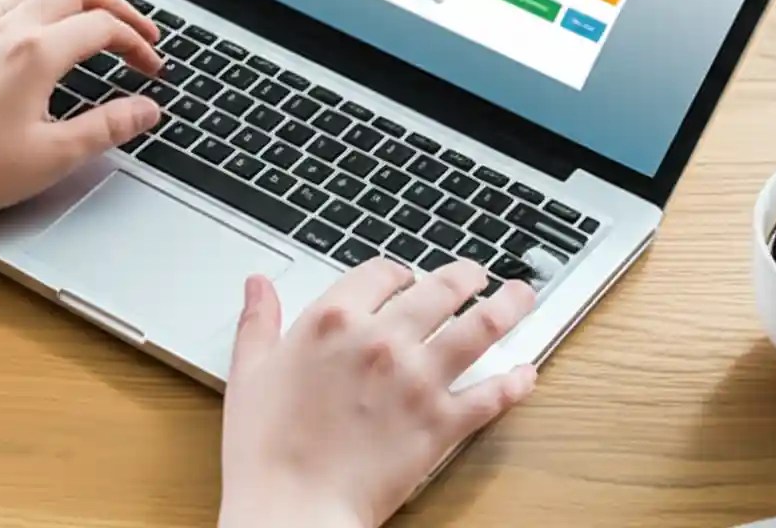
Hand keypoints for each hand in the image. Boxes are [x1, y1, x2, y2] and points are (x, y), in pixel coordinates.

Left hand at [0, 0, 162, 222]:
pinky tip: (22, 22)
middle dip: (116, 8)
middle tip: (141, 33)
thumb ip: (110, 125)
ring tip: (92, 23)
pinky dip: (15, 4)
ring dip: (71, 0)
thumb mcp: (58, 154)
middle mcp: (6, 31)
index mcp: (37, 53)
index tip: (153, 70)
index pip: (104, 27)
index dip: (139, 45)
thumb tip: (147, 108)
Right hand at [219, 259, 537, 527]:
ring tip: (520, 295)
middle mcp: (383, 340)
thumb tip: (258, 284)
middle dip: (466, 275)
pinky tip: (526, 373)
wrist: (290, 509)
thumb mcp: (248, 373)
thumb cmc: (264, 450)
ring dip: (508, 305)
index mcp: (333, 321)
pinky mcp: (442, 422)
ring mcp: (418, 379)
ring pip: (481, 327)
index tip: (406, 278)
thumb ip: (257, 322)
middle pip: (442, 288)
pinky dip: (516, 382)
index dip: (399, 272)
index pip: (381, 273)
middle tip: (477, 275)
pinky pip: (492, 395)